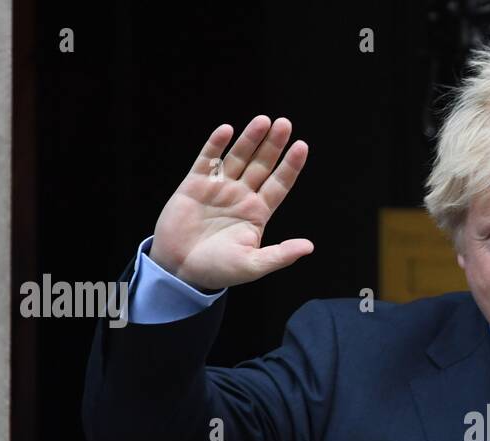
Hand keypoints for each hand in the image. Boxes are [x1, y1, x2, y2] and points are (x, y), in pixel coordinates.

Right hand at [150, 116, 313, 290]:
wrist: (180, 269)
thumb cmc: (218, 270)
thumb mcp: (253, 265)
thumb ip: (280, 255)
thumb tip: (309, 247)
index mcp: (257, 212)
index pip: (279, 184)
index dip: (290, 166)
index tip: (302, 146)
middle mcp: (241, 196)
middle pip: (262, 164)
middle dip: (273, 145)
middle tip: (285, 124)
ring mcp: (219, 187)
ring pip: (238, 157)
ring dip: (250, 139)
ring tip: (263, 121)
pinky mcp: (195, 184)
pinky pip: (207, 159)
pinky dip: (216, 145)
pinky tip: (227, 130)